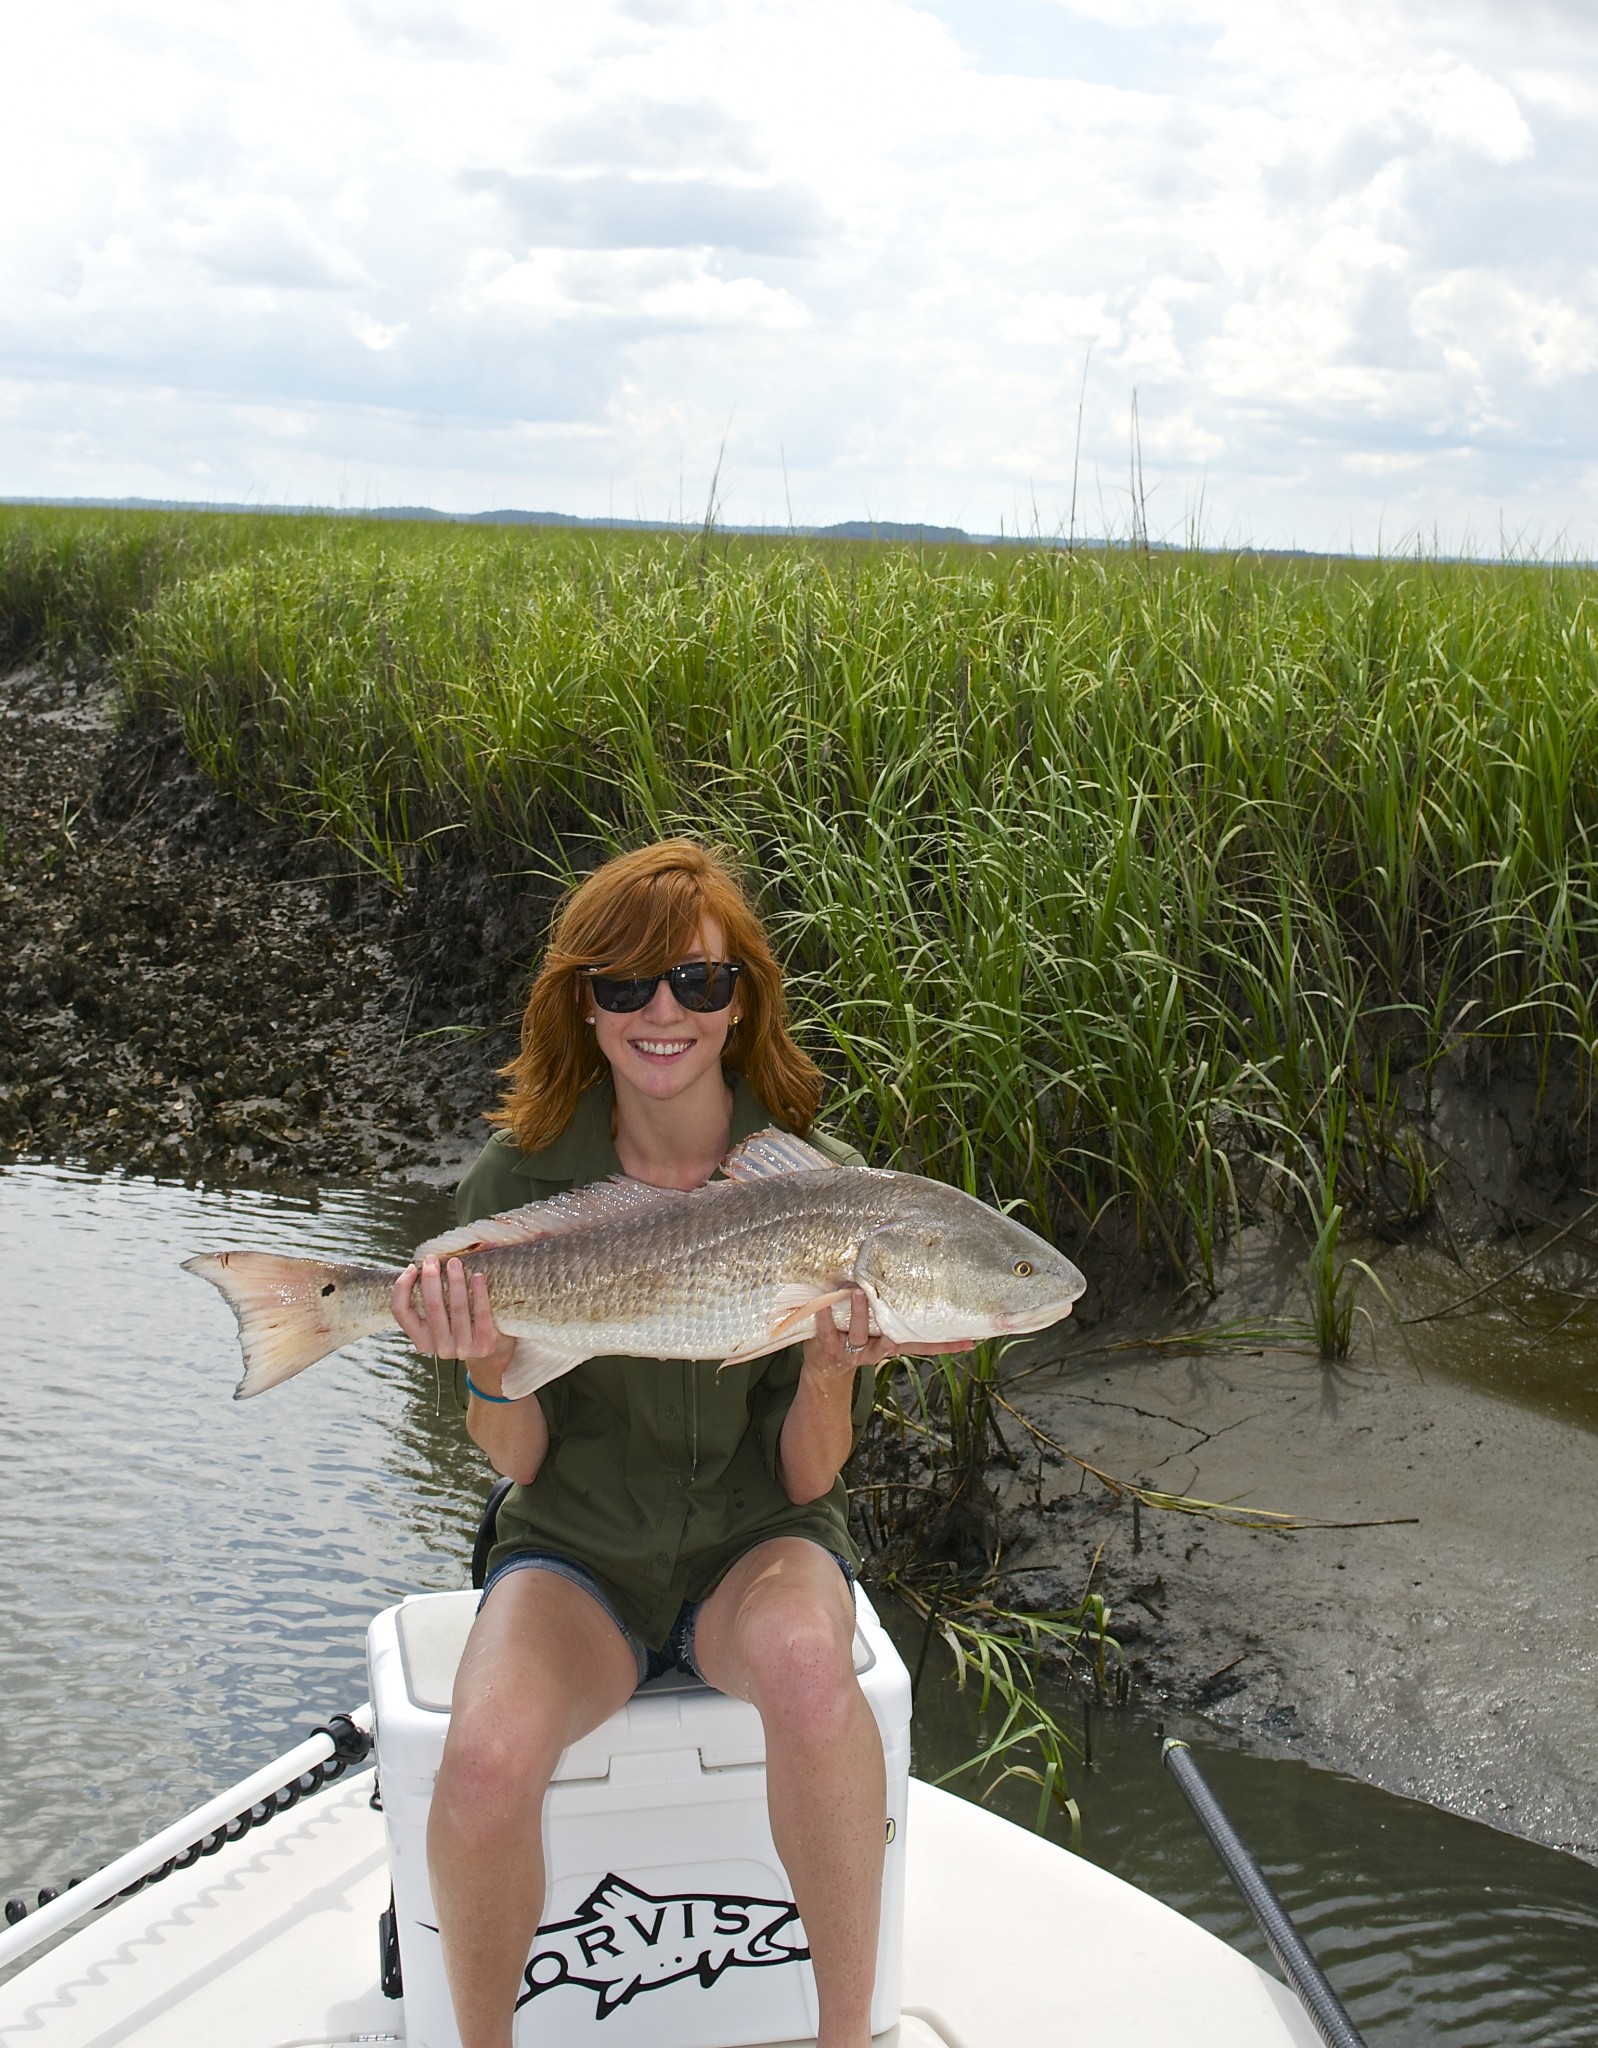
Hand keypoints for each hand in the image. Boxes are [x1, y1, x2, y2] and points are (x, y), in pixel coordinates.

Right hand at [391, 1257, 514, 1381]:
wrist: (490, 1347)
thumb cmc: (460, 1322)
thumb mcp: (440, 1316)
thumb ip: (428, 1298)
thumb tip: (421, 1265)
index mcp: (421, 1340)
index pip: (401, 1312)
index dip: (402, 1288)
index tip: (413, 1267)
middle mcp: (439, 1347)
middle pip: (431, 1307)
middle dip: (431, 1279)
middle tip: (433, 1259)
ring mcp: (461, 1349)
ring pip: (457, 1309)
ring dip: (455, 1282)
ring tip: (455, 1262)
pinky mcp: (483, 1346)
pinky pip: (481, 1315)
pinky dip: (479, 1293)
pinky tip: (478, 1276)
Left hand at [799, 1289, 975, 1379]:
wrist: (823, 1366)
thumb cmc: (852, 1334)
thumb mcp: (875, 1326)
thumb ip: (889, 1308)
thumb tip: (908, 1275)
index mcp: (891, 1342)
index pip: (923, 1344)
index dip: (946, 1345)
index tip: (970, 1341)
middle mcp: (877, 1350)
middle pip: (893, 1338)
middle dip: (898, 1322)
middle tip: (900, 1301)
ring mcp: (853, 1351)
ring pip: (861, 1334)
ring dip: (860, 1313)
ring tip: (858, 1291)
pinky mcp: (829, 1349)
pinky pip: (827, 1332)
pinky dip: (824, 1317)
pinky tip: (822, 1301)